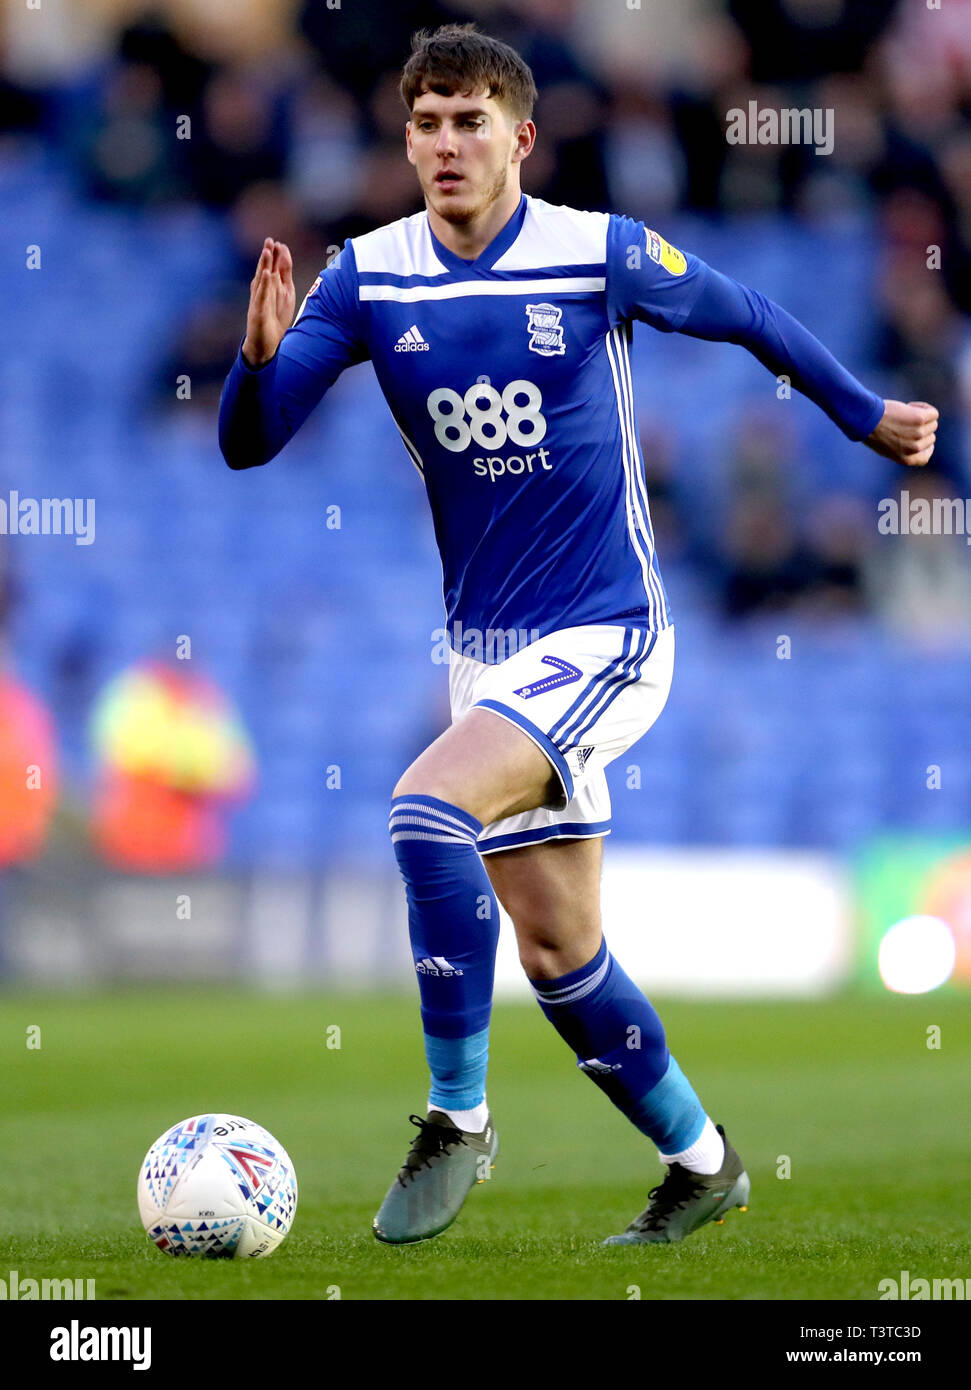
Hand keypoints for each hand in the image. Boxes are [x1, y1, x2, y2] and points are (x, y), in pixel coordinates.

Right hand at [242, 238, 295, 367]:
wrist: (266, 344)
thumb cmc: (275, 318)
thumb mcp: (285, 295)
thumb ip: (285, 276)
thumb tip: (286, 257)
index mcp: (270, 287)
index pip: (273, 267)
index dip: (276, 256)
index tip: (280, 243)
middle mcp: (262, 291)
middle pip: (265, 269)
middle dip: (267, 255)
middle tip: (269, 240)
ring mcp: (259, 300)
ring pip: (261, 279)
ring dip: (264, 265)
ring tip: (267, 251)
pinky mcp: (258, 310)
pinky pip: (261, 295)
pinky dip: (264, 284)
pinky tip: (267, 274)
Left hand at [865, 400, 938, 466]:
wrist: (866, 420)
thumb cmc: (872, 431)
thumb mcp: (887, 446)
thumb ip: (902, 447)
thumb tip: (919, 439)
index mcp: (906, 459)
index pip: (924, 457)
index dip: (924, 447)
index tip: (919, 438)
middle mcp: (914, 449)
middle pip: (930, 437)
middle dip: (920, 428)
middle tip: (903, 422)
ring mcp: (919, 434)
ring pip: (932, 424)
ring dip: (922, 417)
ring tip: (905, 414)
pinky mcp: (920, 419)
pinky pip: (933, 413)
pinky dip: (925, 408)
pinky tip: (911, 406)